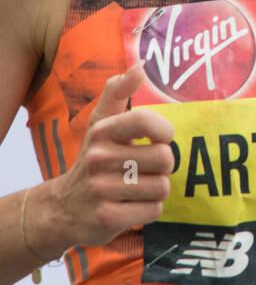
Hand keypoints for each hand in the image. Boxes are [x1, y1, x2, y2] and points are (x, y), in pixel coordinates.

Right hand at [30, 64, 174, 258]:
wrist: (62, 208)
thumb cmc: (94, 159)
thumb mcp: (100, 123)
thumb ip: (118, 92)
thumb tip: (139, 65)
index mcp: (101, 132)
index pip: (143, 120)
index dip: (164, 130)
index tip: (163, 138)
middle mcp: (98, 159)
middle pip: (164, 158)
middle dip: (163, 167)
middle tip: (144, 169)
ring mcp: (101, 190)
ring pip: (162, 187)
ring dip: (156, 190)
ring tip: (136, 188)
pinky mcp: (107, 218)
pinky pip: (154, 210)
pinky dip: (149, 210)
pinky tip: (131, 206)